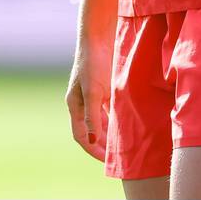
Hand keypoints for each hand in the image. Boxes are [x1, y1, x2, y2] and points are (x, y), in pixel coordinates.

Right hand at [65, 37, 113, 160]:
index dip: (93, 150)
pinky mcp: (103, 89)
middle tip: (118, 157)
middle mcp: (82, 104)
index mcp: (75, 106)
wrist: (99, 38)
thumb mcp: (93, 91)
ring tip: (123, 145)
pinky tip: (126, 126)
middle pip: (91, 131)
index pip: (81, 136)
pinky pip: (108, 111)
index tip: (107, 161)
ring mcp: (92, 96)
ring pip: (101, 122)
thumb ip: (93, 117)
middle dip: (102, 145)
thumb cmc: (93, 62)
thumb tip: (92, 140)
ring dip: (110, 134)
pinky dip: (115, 120)